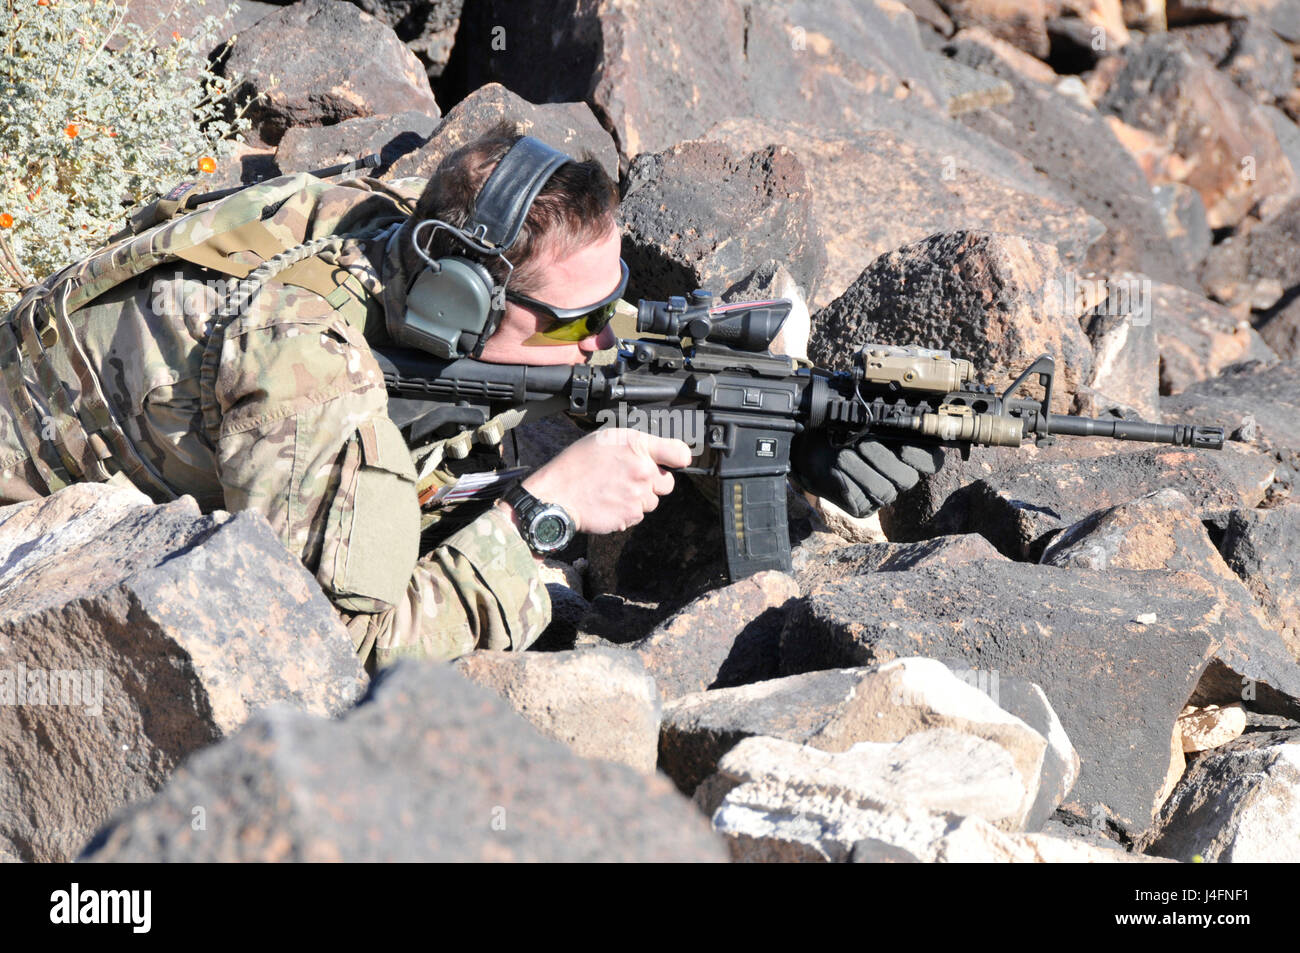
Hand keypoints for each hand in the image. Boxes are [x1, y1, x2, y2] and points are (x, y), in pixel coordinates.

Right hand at [518, 428, 692, 533]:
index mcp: (637, 446)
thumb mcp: (605, 439)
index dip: (678, 458)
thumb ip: (636, 445)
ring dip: (638, 498)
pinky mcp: (630, 517)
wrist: (556, 495)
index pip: (680, 454)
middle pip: (668, 483)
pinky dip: (627, 511)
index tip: (672, 462)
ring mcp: (637, 497)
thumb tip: (657, 453)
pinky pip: (638, 515)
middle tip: (628, 478)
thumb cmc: (576, 464)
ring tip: (613, 490)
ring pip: (652, 501)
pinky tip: (609, 502)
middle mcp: (642, 471)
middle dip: (653, 482)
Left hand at [790, 432, 944, 517]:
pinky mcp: (861, 507)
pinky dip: (846, 480)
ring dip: (860, 470)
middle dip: (882, 460)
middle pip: (907, 479)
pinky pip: (860, 499)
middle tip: (861, 444)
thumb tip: (902, 418)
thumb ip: (885, 422)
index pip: (931, 462)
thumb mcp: (862, 421)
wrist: (809, 448)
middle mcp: (897, 477)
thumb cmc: (839, 430)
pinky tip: (835, 469)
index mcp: (906, 454)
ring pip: (883, 491)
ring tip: (842, 454)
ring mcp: (880, 495)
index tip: (902, 447)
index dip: (921, 457)